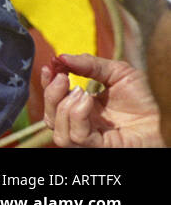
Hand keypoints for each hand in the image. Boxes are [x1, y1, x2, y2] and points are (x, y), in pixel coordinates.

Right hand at [41, 53, 164, 147]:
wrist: (166, 116)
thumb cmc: (146, 99)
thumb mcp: (117, 72)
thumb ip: (90, 64)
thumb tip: (62, 57)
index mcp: (83, 109)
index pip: (52, 102)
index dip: (46, 85)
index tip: (49, 66)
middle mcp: (83, 126)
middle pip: (50, 118)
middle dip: (51, 95)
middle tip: (63, 77)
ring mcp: (90, 140)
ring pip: (58, 132)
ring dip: (63, 107)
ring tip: (81, 92)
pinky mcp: (100, 148)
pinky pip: (77, 136)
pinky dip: (76, 115)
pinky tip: (87, 101)